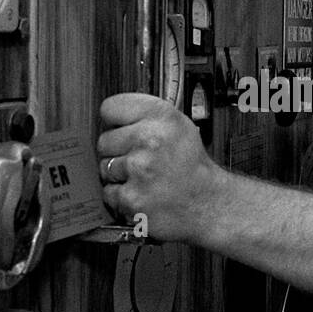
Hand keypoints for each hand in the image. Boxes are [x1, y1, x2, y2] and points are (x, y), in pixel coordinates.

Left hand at [97, 93, 222, 242]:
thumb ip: (146, 116)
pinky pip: (109, 193)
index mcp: (162, 117)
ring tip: (144, 178)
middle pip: (104, 141)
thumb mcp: (179, 126)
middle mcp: (150, 139)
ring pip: (105, 168)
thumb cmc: (192, 167)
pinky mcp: (131, 198)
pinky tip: (142, 193)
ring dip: (119, 176)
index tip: (122, 129)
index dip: (115, 122)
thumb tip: (113, 118)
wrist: (208, 203)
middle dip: (118, 152)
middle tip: (141, 160)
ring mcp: (139, 170)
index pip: (111, 108)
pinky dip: (122, 197)